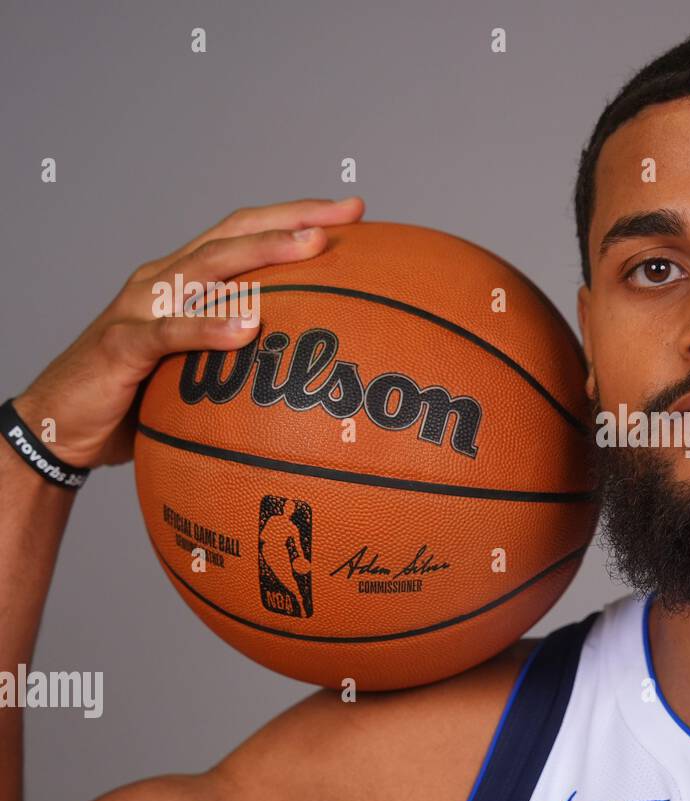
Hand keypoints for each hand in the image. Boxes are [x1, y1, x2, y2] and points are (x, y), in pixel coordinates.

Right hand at [11, 196, 364, 468]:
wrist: (61, 426)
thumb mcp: (201, 371)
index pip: (245, 233)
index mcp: (185, 279)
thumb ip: (246, 358)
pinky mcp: (122, 344)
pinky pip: (169, 332)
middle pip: (234, 235)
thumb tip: (316, 370)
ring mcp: (140, 306)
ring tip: (312, 246)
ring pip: (207, 267)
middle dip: (293, 220)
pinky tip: (248, 327)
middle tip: (348, 216)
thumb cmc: (139, 399)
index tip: (356, 212)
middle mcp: (163, 280)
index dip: (297, 216)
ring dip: (263, 253)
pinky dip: (208, 327)